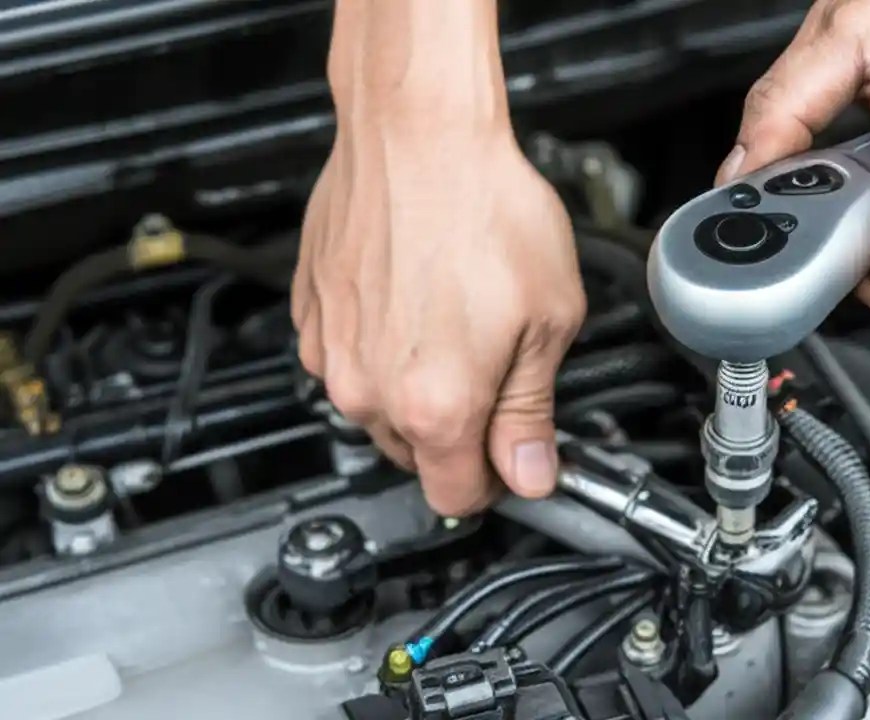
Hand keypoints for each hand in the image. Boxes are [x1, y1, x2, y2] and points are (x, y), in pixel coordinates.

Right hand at [293, 121, 585, 515]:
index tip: (511, 458)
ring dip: (416, 388)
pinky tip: (416, 300)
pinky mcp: (311, 314)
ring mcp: (332, 352)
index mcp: (436, 406)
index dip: (494, 482)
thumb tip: (528, 472)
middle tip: (496, 372)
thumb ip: (532, 411)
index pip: (456, 497)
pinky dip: (381, 348)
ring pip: (378, 409)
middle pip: (416, 457)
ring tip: (455, 322)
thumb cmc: (483, 206)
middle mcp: (370, 389)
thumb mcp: (547, 319)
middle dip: (459, 432)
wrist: (418, 131)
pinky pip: (349, 360)